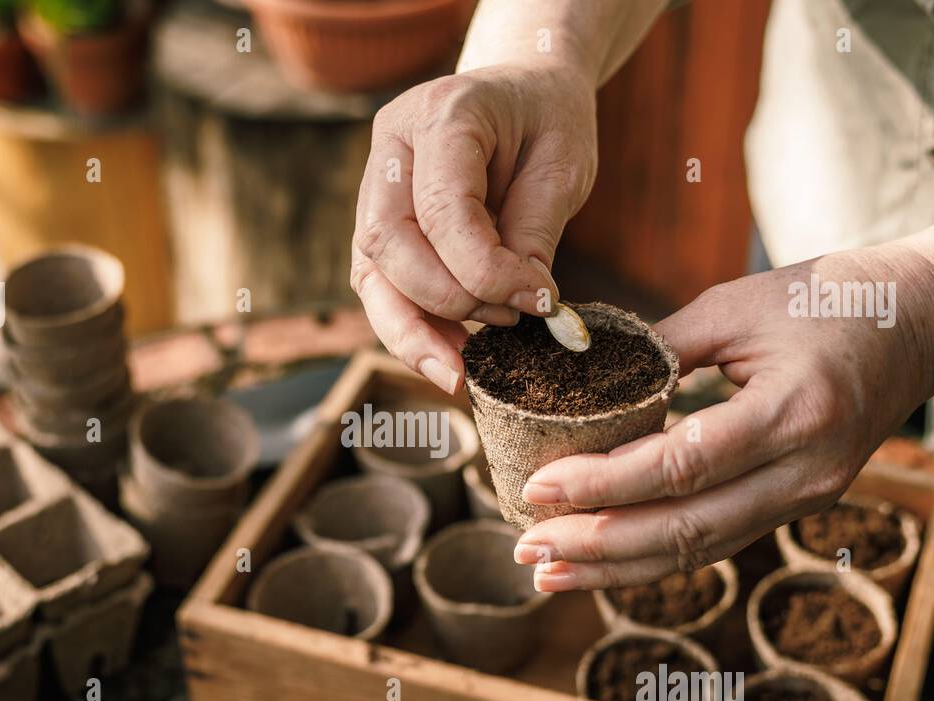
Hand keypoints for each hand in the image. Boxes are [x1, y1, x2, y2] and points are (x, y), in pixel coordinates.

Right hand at [350, 63, 597, 394]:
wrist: (525, 93)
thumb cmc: (548, 123)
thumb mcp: (563, 166)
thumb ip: (534, 233)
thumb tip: (524, 307)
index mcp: (441, 113)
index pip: (443, 210)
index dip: (486, 270)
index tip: (540, 301)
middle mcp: (392, 146)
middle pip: (388, 243)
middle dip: (445, 300)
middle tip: (508, 323)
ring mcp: (376, 184)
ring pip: (370, 273)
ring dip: (412, 331)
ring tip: (458, 373)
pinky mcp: (379, 222)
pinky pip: (380, 285)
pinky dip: (411, 326)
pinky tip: (449, 353)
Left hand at [512, 247, 933, 589]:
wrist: (919, 324)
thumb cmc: (826, 300)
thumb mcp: (737, 305)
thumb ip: (658, 349)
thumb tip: (575, 384)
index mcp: (792, 412)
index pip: (680, 466)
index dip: (602, 486)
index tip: (536, 488)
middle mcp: (804, 472)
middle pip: (686, 528)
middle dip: (597, 545)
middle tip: (526, 548)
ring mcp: (805, 498)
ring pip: (699, 551)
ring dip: (616, 568)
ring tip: (547, 571)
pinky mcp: (795, 506)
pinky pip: (715, 542)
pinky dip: (653, 557)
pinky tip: (601, 564)